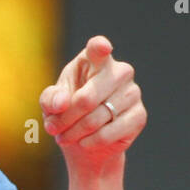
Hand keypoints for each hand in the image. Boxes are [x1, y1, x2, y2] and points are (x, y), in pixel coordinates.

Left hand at [40, 36, 146, 172]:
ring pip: (95, 119)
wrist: (85, 142)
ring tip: (64, 137)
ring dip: (74, 133)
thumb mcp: (52, 104)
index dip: (100, 47)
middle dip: (65, 119)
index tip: (102, 46)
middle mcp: (119, 71)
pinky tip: (84, 142)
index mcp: (95, 60)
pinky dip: (90, 142)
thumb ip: (50, 99)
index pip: (98, 49)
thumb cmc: (68, 113)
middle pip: (86, 98)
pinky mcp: (139, 116)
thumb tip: (61, 103)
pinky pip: (109, 133)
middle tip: (53, 129)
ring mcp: (132, 93)